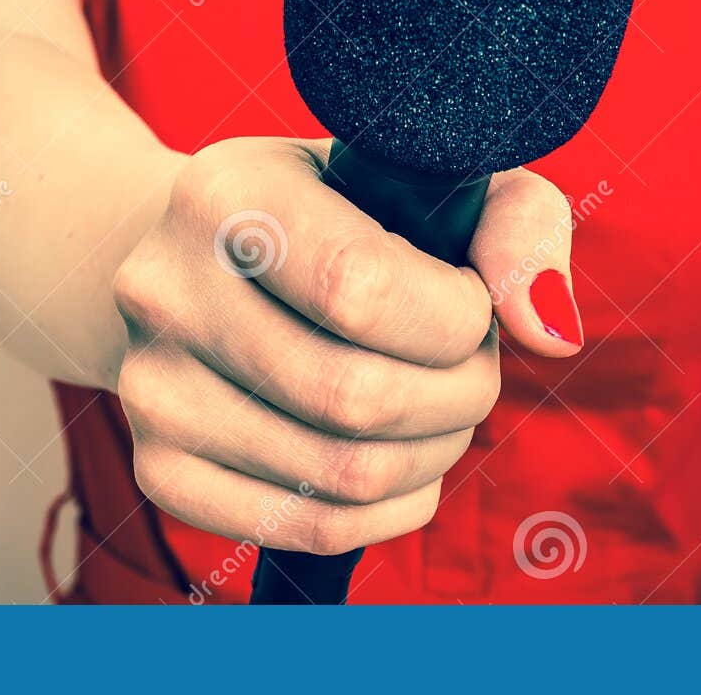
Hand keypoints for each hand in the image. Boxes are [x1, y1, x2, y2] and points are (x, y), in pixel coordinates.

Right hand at [112, 136, 578, 554]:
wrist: (201, 257)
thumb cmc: (342, 209)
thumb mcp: (424, 172)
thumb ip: (515, 224)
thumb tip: (548, 333)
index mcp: (225, 193)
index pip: (362, 289)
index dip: (454, 317)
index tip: (468, 300)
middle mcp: (164, 290)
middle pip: (358, 398)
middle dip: (459, 393)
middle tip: (472, 363)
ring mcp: (151, 389)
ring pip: (344, 475)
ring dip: (435, 452)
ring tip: (442, 404)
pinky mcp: (159, 469)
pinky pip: (312, 528)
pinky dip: (392, 508)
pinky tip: (405, 457)